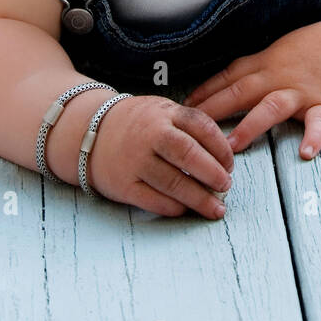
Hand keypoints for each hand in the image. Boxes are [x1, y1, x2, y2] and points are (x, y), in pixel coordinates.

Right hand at [85, 94, 233, 219]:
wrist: (90, 133)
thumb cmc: (137, 124)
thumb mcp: (162, 111)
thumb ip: (189, 126)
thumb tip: (223, 155)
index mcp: (165, 112)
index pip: (202, 127)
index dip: (221, 148)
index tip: (230, 164)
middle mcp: (150, 134)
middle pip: (189, 154)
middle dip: (213, 174)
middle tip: (226, 186)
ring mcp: (135, 160)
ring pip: (173, 182)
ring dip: (198, 198)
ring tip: (215, 208)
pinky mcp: (123, 185)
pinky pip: (153, 200)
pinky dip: (173, 207)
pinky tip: (185, 210)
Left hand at [185, 20, 320, 159]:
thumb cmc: (316, 46)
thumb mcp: (280, 49)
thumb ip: (256, 66)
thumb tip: (225, 81)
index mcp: (266, 63)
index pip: (228, 77)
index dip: (203, 93)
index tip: (181, 109)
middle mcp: (279, 77)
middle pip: (240, 93)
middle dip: (213, 112)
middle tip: (190, 131)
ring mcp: (302, 91)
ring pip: (271, 107)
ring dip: (250, 126)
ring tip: (232, 147)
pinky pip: (318, 122)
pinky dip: (313, 137)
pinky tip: (305, 154)